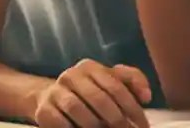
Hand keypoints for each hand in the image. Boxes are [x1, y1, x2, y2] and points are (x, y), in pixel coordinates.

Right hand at [31, 59, 152, 127]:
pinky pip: (60, 122)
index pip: (116, 86)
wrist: (50, 98)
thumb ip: (132, 81)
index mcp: (90, 67)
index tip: (142, 126)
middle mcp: (71, 76)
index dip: (132, 108)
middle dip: (117, 120)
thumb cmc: (89, 91)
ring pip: (78, 109)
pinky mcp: (43, 110)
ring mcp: (55, 92)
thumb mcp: (110, 81)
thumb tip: (146, 96)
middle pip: (99, 99)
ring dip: (95, 125)